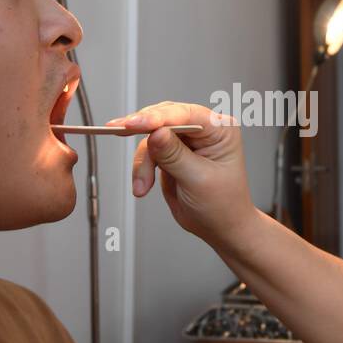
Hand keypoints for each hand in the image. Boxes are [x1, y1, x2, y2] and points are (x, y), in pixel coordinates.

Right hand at [106, 102, 257, 245]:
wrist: (220, 228)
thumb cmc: (222, 205)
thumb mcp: (198, 179)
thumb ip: (174, 155)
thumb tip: (155, 134)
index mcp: (220, 130)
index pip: (186, 114)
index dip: (158, 117)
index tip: (134, 123)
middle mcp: (203, 130)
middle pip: (164, 119)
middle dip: (142, 131)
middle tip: (120, 132)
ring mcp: (186, 141)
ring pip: (151, 137)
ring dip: (143, 162)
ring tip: (142, 185)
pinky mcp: (172, 153)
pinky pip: (148, 152)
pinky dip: (142, 168)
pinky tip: (142, 185)